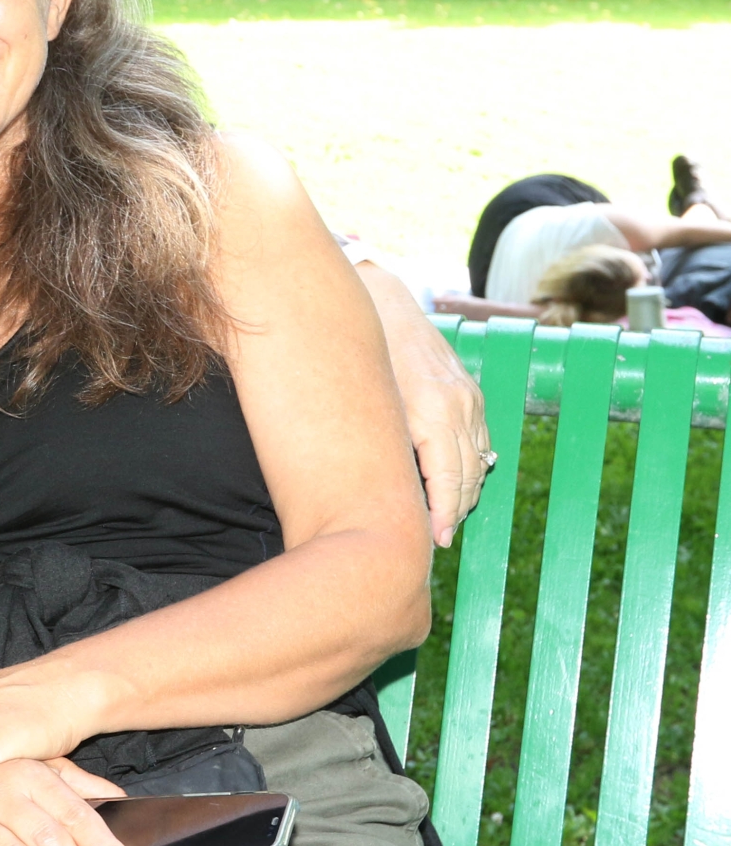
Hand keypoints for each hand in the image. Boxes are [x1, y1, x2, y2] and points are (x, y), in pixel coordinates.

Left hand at [359, 263, 491, 546]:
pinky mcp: (471, 392)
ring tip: (446, 516)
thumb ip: (388, 447)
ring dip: (466, 490)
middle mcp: (459, 408)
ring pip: (479, 461)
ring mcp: (470, 399)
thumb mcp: (371, 407)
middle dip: (456, 510)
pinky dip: (473, 464)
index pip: (449, 481)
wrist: (385, 305)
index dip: (443, 515)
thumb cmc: (364, 359)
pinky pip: (480, 440)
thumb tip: (392, 492)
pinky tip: (462, 481)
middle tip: (438, 537)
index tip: (435, 541)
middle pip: (469, 476)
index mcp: (432, 414)